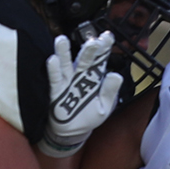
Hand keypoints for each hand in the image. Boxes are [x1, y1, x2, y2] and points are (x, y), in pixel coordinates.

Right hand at [39, 32, 122, 156]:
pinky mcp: (56, 91)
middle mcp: (80, 75)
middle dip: (88, 49)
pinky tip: (53, 59)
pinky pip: (55, 79)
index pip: (100, 59)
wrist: (73, 131)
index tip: (107, 36)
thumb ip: (110, 91)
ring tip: (62, 40)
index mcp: (95, 77)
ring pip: (66, 64)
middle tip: (93, 41)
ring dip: (64, 52)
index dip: (103, 48)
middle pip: (85, 59)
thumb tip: (116, 75)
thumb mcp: (104, 106)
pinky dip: (53, 70)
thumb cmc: (89, 116)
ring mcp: (67, 82)